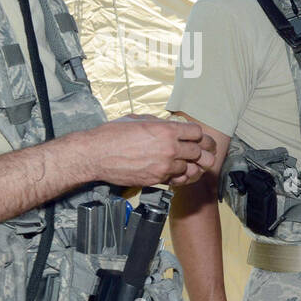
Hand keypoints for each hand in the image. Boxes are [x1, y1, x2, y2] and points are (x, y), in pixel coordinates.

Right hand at [84, 115, 216, 186]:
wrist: (95, 154)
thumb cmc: (112, 135)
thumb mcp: (138, 120)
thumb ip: (159, 123)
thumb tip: (171, 126)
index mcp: (165, 130)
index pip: (198, 133)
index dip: (200, 136)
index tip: (199, 138)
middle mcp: (169, 148)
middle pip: (200, 152)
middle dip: (204, 152)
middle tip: (206, 153)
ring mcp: (164, 165)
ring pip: (192, 168)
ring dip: (192, 166)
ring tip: (192, 164)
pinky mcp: (158, 179)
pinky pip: (178, 179)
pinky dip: (181, 177)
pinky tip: (180, 173)